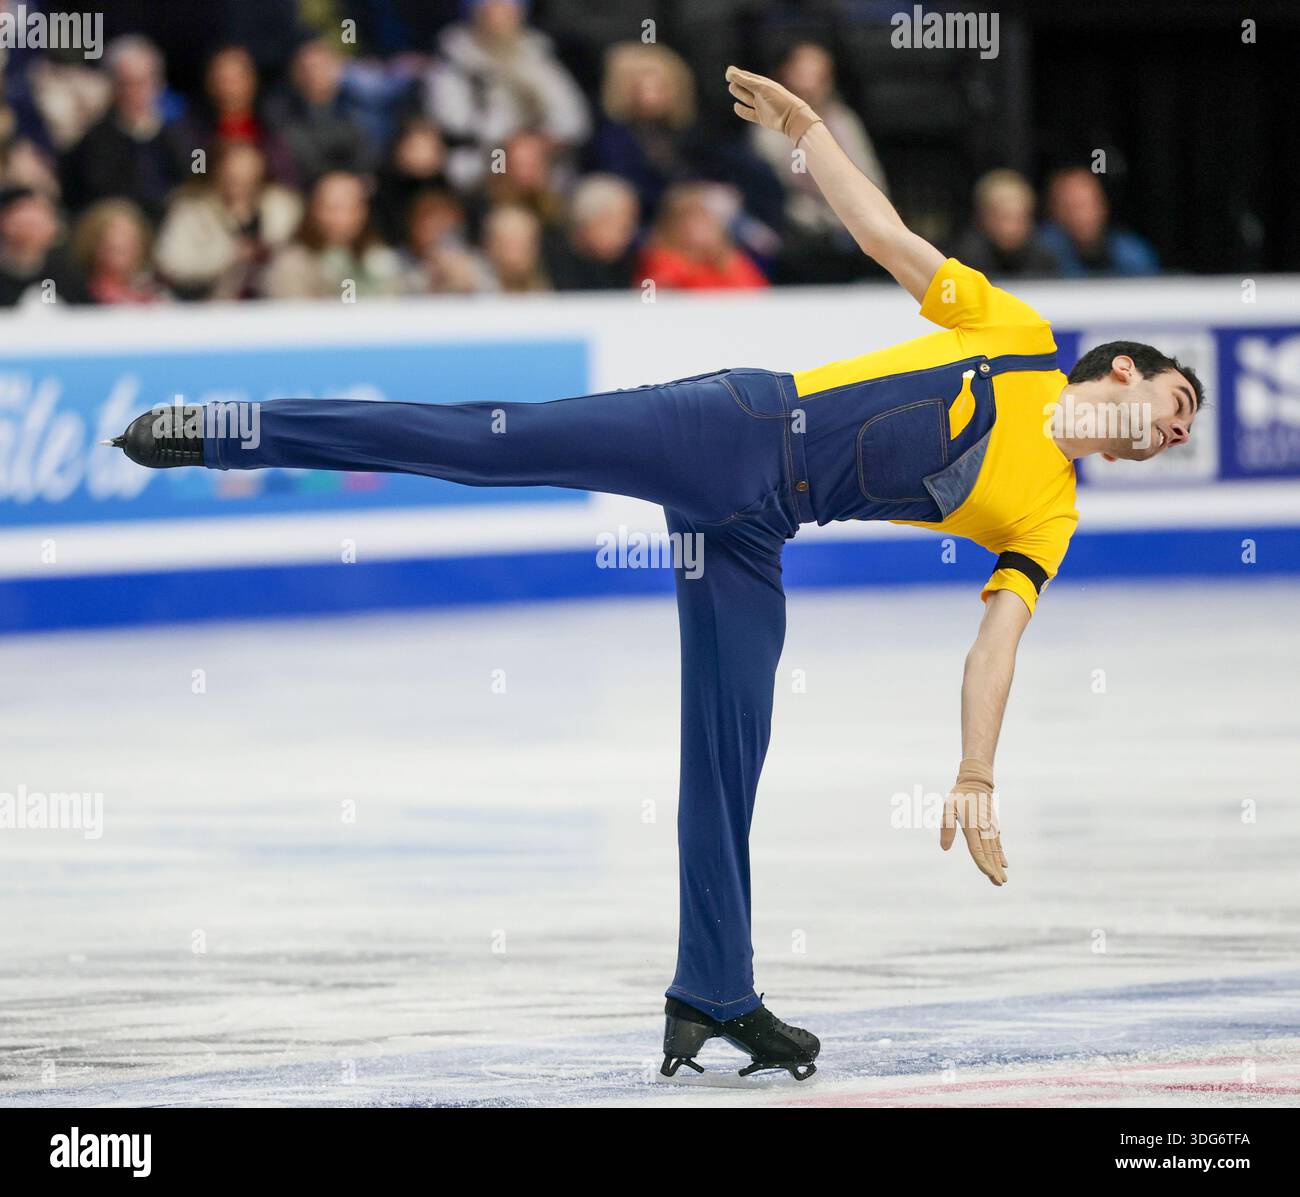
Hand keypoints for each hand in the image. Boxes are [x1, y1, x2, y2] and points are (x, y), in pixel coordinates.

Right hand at [725, 66, 821, 143]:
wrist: (791, 118)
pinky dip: (742, 110)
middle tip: (730, 79)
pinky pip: (748, 113)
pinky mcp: (761, 117)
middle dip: (738, 82)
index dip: (737, 74)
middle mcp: (761, 94)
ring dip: (739, 93)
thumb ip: (746, 81)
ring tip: (731, 87)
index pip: (747, 77)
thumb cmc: (779, 99)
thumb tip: (730, 72)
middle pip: (746, 87)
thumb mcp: (762, 88)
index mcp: (763, 83)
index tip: (728, 72)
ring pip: (746, 98)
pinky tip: (736, 106)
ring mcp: (761, 105)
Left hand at [940, 758, 1007, 885]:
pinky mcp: (993, 826)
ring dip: (998, 865)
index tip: (989, 874)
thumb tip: (944, 848)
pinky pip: (998, 843)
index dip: (983, 863)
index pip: (978, 849)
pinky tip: (1004, 863)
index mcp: (972, 826)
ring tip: (1003, 880)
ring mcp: (990, 828)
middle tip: (999, 884)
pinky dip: (1001, 854)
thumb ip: (947, 827)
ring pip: (995, 850)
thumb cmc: (959, 796)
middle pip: (989, 853)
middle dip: (994, 870)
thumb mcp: (948, 808)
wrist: (976, 783)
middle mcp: (984, 829)